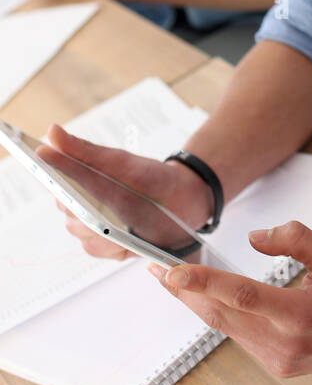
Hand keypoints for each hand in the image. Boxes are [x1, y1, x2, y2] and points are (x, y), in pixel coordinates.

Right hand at [40, 124, 212, 260]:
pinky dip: (114, 246)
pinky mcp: (112, 247)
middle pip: (69, 217)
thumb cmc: (149, 176)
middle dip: (87, 213)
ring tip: (126, 223)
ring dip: (103, 231)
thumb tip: (51, 132)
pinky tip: (129, 238)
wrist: (186, 198)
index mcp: (83, 182)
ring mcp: (99, 228)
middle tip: (103, 206)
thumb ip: (84, 151)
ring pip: (83, 237)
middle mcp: (86, 207)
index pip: (57, 187)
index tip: (60, 185)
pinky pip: (100, 251)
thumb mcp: (119, 161)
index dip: (54, 185)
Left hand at [147, 220, 311, 373]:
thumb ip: (292, 238)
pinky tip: (208, 299)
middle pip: (223, 315)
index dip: (203, 284)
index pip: (242, 296)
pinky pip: (242, 336)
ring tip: (172, 281)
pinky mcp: (278, 366)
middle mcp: (286, 344)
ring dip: (199, 304)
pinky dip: (224, 316)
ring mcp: (280, 360)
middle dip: (185, 293)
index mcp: (301, 314)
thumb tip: (254, 239)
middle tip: (153, 270)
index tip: (171, 272)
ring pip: (228, 328)